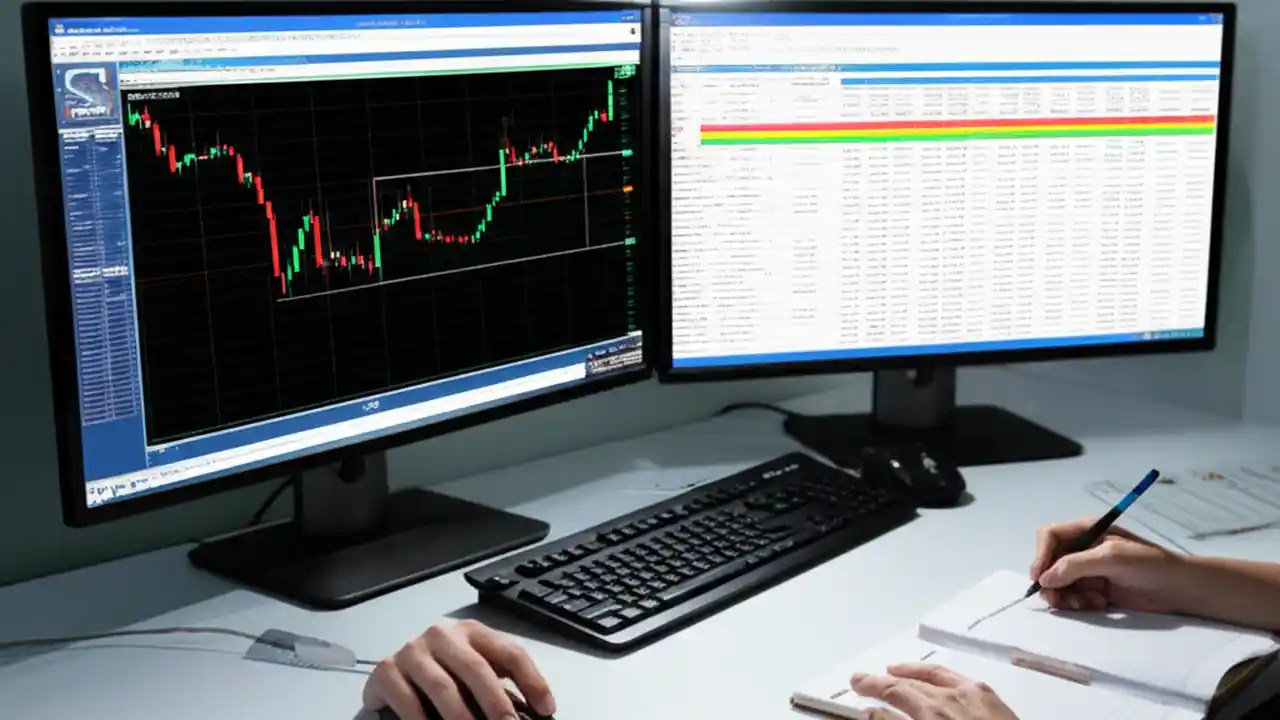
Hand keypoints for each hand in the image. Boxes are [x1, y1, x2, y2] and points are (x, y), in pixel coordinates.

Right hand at [362, 620, 554, 719]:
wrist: (392, 672)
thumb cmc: (443, 672)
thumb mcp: (475, 670)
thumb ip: (499, 682)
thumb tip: (537, 711)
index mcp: (472, 632)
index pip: (510, 652)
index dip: (532, 680)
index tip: (547, 709)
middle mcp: (442, 635)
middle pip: (476, 668)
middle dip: (497, 703)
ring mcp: (412, 651)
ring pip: (442, 686)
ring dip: (461, 717)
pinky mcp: (387, 671)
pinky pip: (408, 700)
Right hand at [851, 664, 1017, 719]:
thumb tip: (872, 714)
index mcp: (931, 717)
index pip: (891, 700)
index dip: (871, 695)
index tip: (857, 694)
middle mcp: (945, 702)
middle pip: (904, 686)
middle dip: (879, 682)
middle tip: (861, 679)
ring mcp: (967, 694)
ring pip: (928, 675)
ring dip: (905, 672)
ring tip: (891, 670)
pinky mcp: (986, 693)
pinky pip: (953, 675)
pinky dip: (934, 672)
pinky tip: (931, 675)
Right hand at [1029, 516, 1192, 613]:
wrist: (1181, 589)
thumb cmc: (1150, 565)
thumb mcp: (1112, 558)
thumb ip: (1075, 565)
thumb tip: (1044, 579)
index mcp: (1087, 530)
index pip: (1049, 536)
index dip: (1040, 555)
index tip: (1040, 578)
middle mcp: (1083, 548)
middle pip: (1049, 562)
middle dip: (1052, 581)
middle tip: (1060, 600)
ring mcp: (1088, 570)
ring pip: (1058, 583)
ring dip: (1065, 595)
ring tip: (1084, 604)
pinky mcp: (1095, 590)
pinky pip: (1072, 596)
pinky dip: (1078, 603)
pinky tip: (1097, 604)